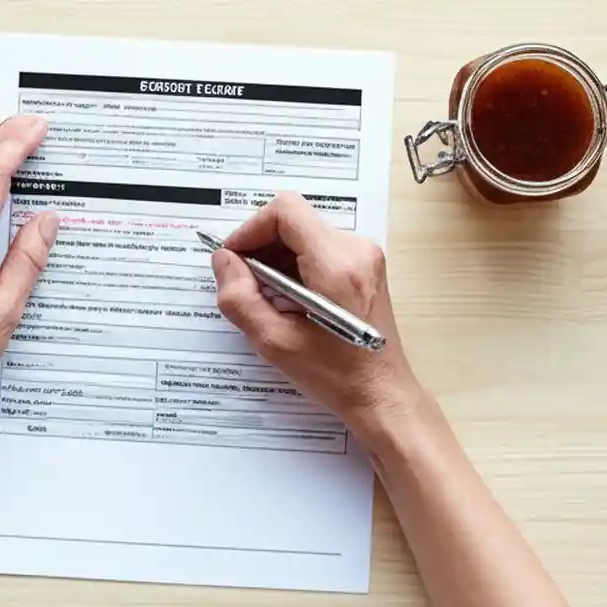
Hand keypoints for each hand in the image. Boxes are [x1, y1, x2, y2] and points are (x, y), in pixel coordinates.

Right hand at [211, 193, 421, 445]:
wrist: (382, 395)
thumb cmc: (338, 377)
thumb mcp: (275, 342)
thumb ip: (240, 298)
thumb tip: (224, 261)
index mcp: (337, 266)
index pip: (286, 211)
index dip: (250, 229)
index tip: (234, 259)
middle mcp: (356, 251)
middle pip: (293, 221)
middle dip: (261, 248)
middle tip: (247, 287)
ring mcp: (364, 256)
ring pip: (303, 234)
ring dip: (277, 260)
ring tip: (270, 301)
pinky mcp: (364, 266)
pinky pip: (318, 249)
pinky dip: (295, 267)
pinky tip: (290, 302)